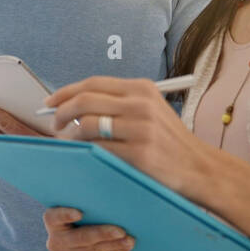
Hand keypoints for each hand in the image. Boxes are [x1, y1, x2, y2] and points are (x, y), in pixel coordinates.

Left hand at [42, 75, 209, 197]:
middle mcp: (141, 104)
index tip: (50, 103)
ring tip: (69, 142)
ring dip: (71, 135)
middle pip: (84, 101)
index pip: (92, 83)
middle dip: (61, 112)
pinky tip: (83, 154)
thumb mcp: (149, 110)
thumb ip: (118, 103)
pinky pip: (99, 148)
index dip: (65, 92)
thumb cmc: (168, 141)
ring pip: (87, 124)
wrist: (199, 167)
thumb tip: (74, 104)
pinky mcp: (140, 153)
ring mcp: (141, 128)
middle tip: (55, 125)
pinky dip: (85, 150)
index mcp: (141, 88)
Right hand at [43, 207, 136, 250]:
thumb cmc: (92, 220)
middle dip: (103, 234)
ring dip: (114, 246)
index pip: (52, 218)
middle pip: (79, 238)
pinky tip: (123, 250)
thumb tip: (116, 202)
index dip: (64, 215)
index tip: (80, 213)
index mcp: (53, 222)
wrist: (93, 244)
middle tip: (122, 231)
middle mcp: (54, 242)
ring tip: (130, 241)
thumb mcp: (91, 212)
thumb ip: (95, 208)